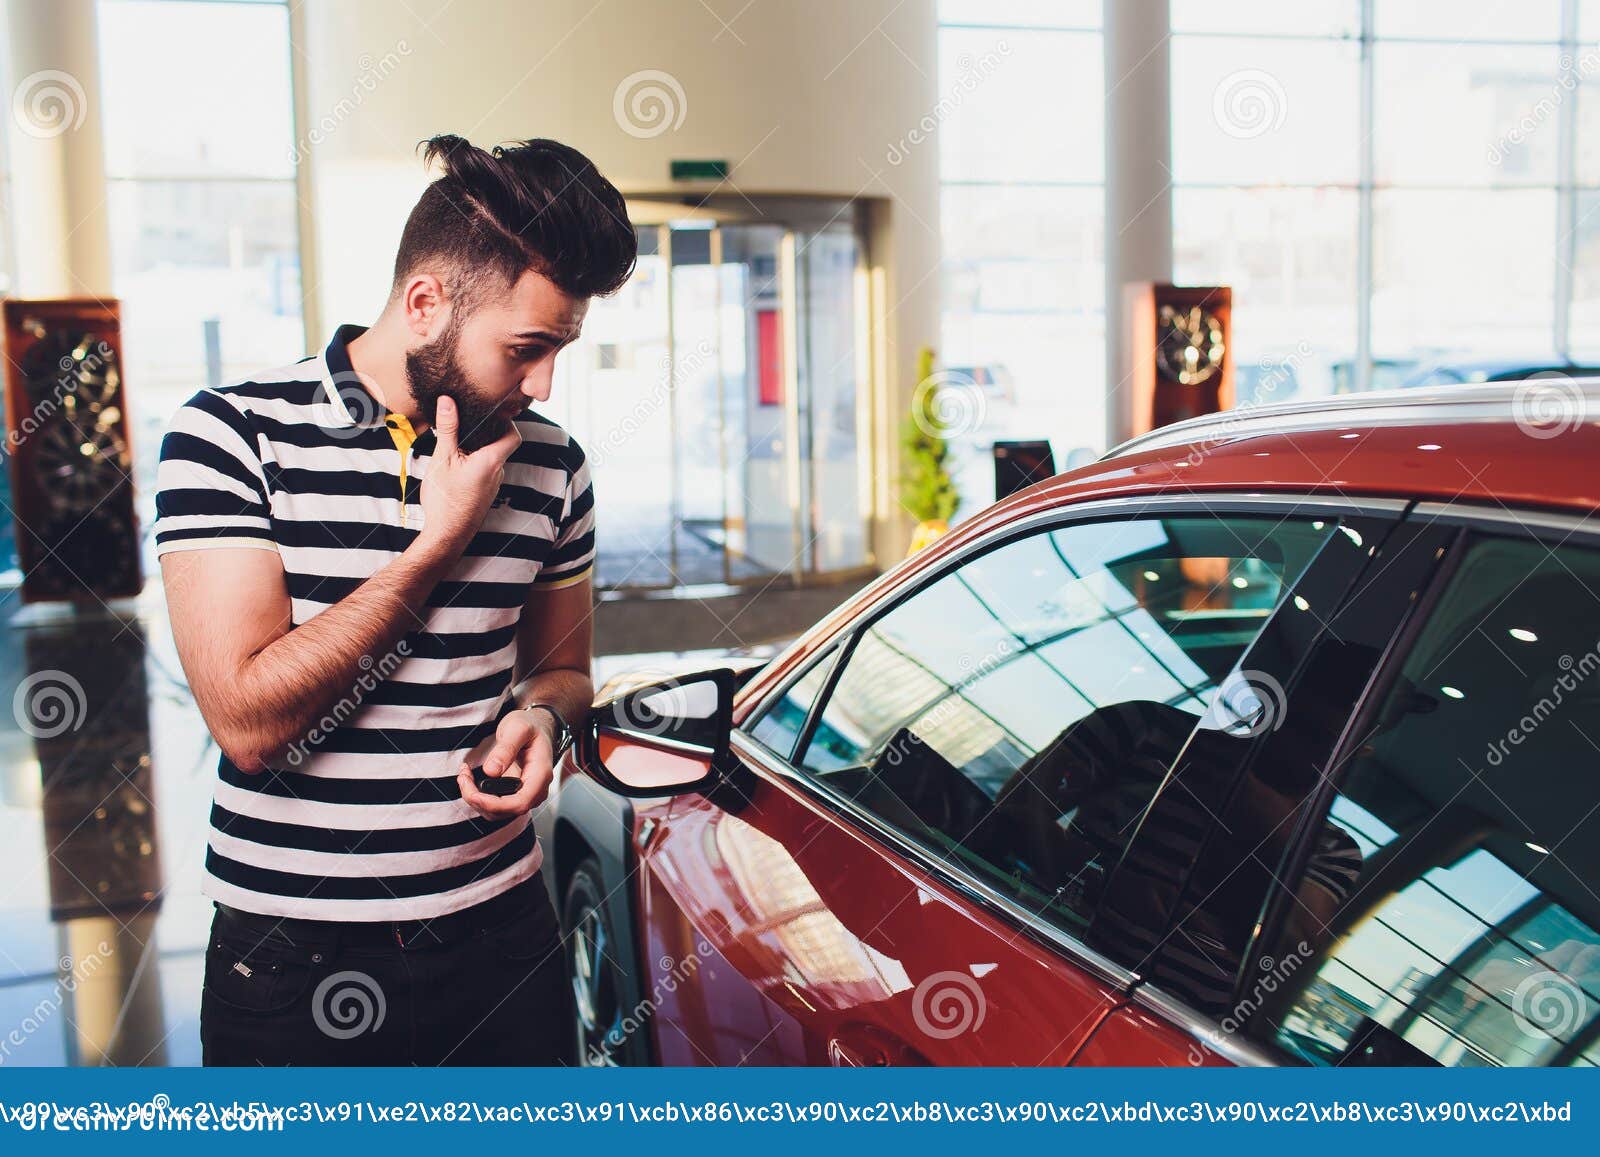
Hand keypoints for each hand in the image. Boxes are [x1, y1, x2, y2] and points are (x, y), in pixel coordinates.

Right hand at [418, 396, 520, 554]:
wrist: (446, 535)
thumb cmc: (445, 499)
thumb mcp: (442, 458)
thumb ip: (448, 429)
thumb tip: (448, 401)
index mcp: (492, 461)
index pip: (513, 435)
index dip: (508, 421)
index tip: (492, 411)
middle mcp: (498, 473)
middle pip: (502, 445)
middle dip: (488, 432)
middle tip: (469, 420)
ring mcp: (492, 485)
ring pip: (491, 459)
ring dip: (479, 448)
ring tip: (458, 438)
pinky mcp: (484, 494)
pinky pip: (485, 471)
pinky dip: (475, 461)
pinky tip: (457, 461)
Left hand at [457, 708, 554, 819]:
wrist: (536, 728)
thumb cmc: (530, 726)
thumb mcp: (518, 728)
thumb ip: (506, 749)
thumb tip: (491, 771)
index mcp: (541, 774)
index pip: (521, 802)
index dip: (495, 804)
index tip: (474, 794)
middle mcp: (536, 790)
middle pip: (507, 810)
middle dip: (479, 800)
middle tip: (463, 777)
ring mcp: (525, 794)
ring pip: (497, 812)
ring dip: (475, 799)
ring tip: (465, 775)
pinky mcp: (513, 795)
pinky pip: (494, 806)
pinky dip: (478, 797)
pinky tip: (470, 779)